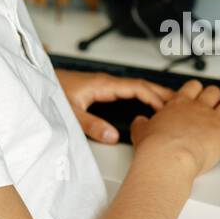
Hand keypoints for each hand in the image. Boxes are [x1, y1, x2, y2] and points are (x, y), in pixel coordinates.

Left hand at [54, 68, 172, 143]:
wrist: (37, 83)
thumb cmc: (51, 92)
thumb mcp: (70, 113)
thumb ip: (91, 125)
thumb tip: (112, 135)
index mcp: (103, 85)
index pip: (137, 88)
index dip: (155, 97)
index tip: (169, 108)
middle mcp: (105, 82)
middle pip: (141, 85)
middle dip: (162, 93)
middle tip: (182, 103)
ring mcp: (103, 85)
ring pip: (135, 87)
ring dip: (153, 94)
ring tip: (171, 104)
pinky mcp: (99, 89)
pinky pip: (127, 91)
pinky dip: (141, 96)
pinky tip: (145, 104)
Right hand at [129, 79, 219, 176]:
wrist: (168, 158)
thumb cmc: (155, 148)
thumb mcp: (141, 131)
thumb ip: (142, 124)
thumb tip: (140, 121)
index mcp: (178, 105)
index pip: (192, 87)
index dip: (197, 90)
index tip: (198, 94)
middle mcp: (198, 108)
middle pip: (213, 92)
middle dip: (215, 97)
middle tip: (215, 104)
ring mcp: (214, 119)